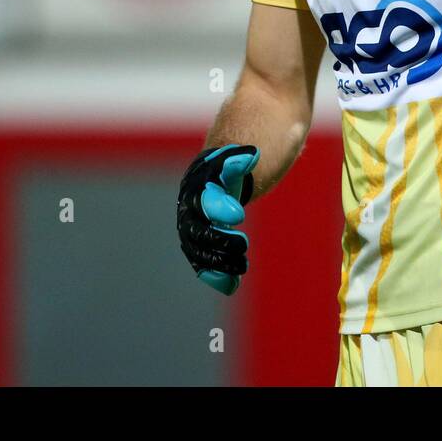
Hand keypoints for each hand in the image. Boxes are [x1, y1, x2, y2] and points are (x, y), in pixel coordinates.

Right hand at [176, 144, 259, 294]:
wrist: (206, 182)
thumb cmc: (222, 171)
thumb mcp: (231, 161)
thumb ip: (239, 160)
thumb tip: (252, 155)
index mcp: (197, 191)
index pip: (204, 200)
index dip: (220, 208)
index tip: (240, 214)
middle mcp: (189, 214)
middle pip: (199, 232)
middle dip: (220, 240)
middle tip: (243, 243)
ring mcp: (190, 233)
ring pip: (199, 253)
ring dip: (219, 262)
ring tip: (242, 265)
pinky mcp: (197, 249)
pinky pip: (202, 267)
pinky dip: (216, 278)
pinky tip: (231, 285)